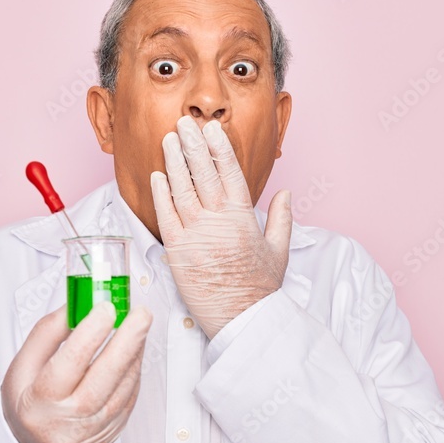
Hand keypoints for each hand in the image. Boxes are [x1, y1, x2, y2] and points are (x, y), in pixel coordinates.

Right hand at [1, 301, 152, 442]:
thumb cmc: (28, 401)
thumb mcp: (23, 365)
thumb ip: (48, 333)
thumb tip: (78, 304)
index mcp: (39, 402)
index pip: (68, 365)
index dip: (90, 334)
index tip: (106, 308)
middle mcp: (67, 421)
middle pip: (103, 379)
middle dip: (126, 342)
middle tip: (141, 315)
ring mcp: (92, 431)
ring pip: (122, 388)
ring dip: (134, 353)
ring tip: (138, 325)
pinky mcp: (111, 434)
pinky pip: (129, 398)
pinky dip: (134, 371)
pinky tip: (133, 350)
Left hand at [150, 115, 291, 339]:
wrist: (241, 319)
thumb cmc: (259, 288)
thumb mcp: (279, 250)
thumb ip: (281, 218)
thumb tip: (286, 194)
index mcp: (243, 217)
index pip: (229, 172)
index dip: (219, 147)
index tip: (211, 129)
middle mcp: (218, 220)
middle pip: (203, 173)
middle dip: (192, 145)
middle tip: (184, 123)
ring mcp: (195, 234)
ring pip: (181, 189)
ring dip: (174, 162)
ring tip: (168, 140)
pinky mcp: (176, 250)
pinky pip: (165, 215)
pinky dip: (160, 193)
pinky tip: (157, 175)